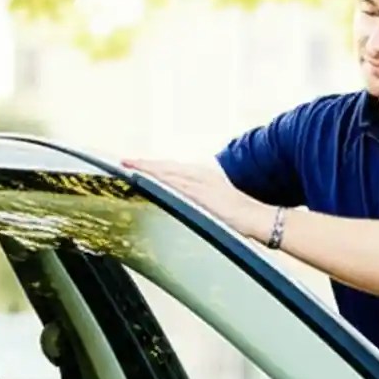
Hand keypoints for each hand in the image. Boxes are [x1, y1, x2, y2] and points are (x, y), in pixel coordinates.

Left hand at [122, 159, 274, 240]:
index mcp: (201, 176)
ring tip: (130, 166)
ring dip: (149, 168)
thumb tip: (181, 203)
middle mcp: (199, 174)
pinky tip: (150, 179)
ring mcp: (200, 182)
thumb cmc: (237, 213)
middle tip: (124, 161)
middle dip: (145, 163)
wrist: (254, 217)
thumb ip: (196, 199)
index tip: (134, 164)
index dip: (152, 165)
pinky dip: (161, 179)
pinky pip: (176, 183)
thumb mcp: (213, 202)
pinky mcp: (201, 192)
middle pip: (166, 166)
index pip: (171, 168)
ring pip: (168, 171)